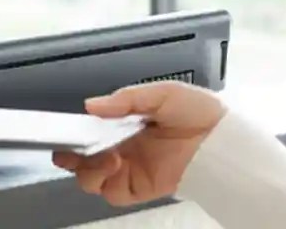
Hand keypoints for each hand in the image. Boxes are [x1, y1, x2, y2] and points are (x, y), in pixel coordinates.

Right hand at [52, 82, 225, 206]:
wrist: (223, 138)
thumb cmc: (198, 111)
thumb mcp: (161, 93)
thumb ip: (125, 99)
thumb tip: (91, 105)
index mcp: (124, 123)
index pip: (88, 132)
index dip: (72, 134)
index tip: (62, 130)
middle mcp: (121, 148)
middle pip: (81, 160)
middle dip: (69, 156)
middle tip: (69, 150)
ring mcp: (129, 169)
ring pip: (90, 179)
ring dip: (88, 168)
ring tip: (104, 155)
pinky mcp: (138, 188)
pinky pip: (111, 192)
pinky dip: (105, 181)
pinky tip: (115, 163)